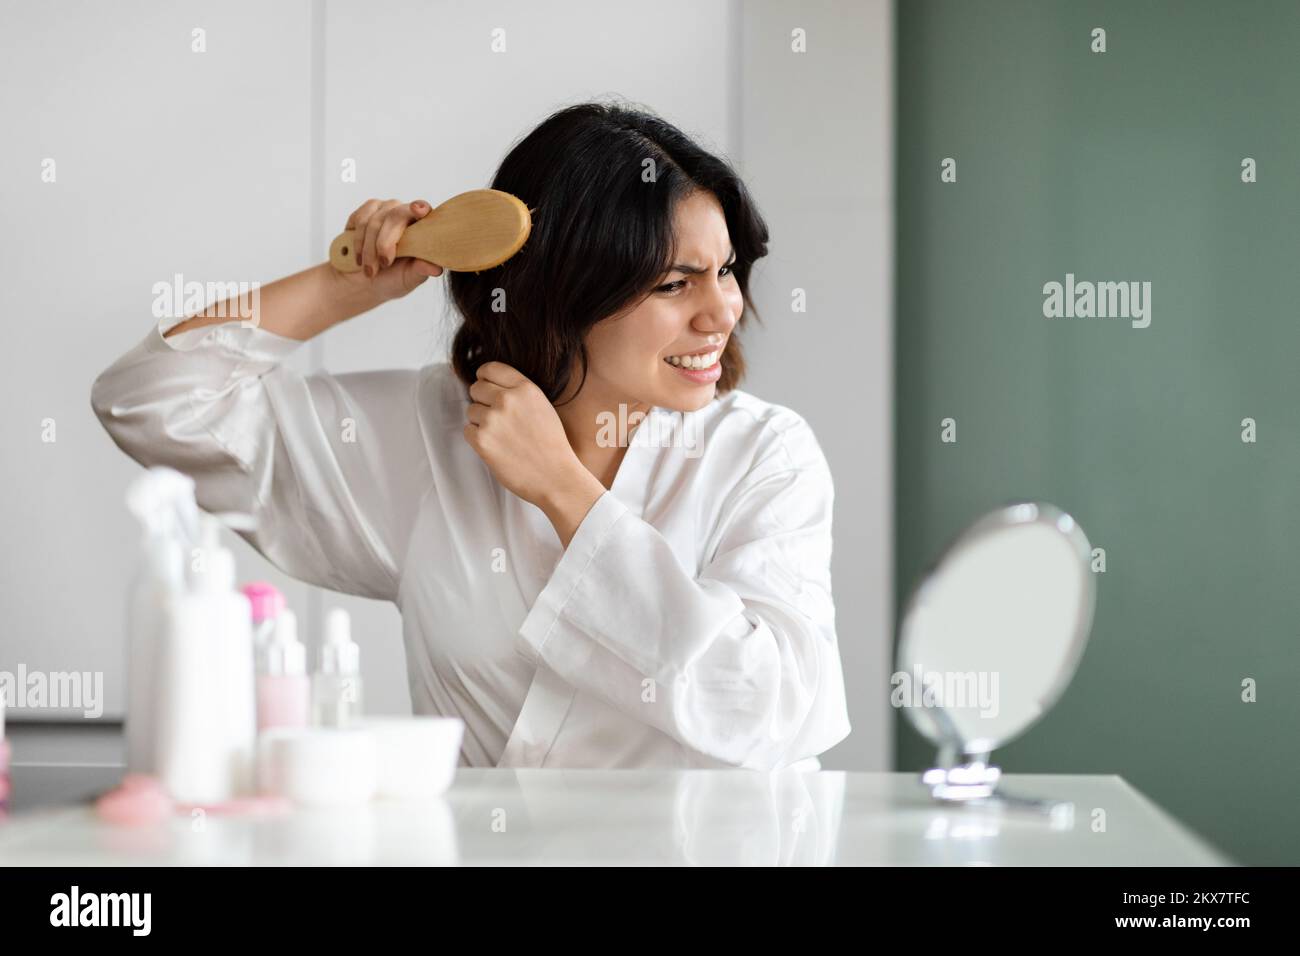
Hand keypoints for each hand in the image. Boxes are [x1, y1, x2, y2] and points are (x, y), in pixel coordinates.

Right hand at [339, 198, 443, 299]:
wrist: (363, 282)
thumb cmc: (392, 279)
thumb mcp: (409, 279)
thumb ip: (421, 271)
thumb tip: (437, 269)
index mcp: (422, 227)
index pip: (425, 210)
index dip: (420, 208)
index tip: (419, 211)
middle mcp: (406, 212)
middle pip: (395, 216)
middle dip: (384, 244)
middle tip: (383, 265)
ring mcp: (386, 207)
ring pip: (373, 222)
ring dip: (369, 250)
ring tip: (370, 270)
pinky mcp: (367, 209)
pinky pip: (359, 220)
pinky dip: (357, 242)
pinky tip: (360, 257)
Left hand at [464, 362, 604, 545]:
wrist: (556, 477)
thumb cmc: (551, 445)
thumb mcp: (542, 407)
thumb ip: (519, 393)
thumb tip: (490, 386)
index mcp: (525, 388)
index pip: (490, 368)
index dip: (484, 377)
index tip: (485, 385)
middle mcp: (507, 400)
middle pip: (476, 388)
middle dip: (482, 401)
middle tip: (496, 418)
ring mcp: (493, 420)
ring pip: (471, 411)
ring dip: (481, 422)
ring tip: (502, 437)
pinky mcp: (482, 441)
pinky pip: (468, 430)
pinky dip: (478, 439)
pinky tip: (497, 447)